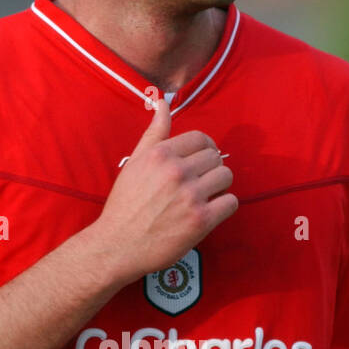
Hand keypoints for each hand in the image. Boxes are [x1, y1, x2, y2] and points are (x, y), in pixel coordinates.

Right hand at [91, 98, 237, 283]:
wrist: (117, 245)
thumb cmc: (125, 204)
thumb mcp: (134, 163)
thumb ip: (154, 133)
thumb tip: (163, 103)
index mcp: (161, 154)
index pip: (201, 139)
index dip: (205, 149)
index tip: (201, 161)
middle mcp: (177, 171)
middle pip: (216, 157)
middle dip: (210, 169)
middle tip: (200, 183)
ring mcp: (190, 196)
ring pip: (226, 177)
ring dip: (220, 187)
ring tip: (205, 196)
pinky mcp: (201, 220)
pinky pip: (231, 203)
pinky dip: (224, 206)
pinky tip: (210, 211)